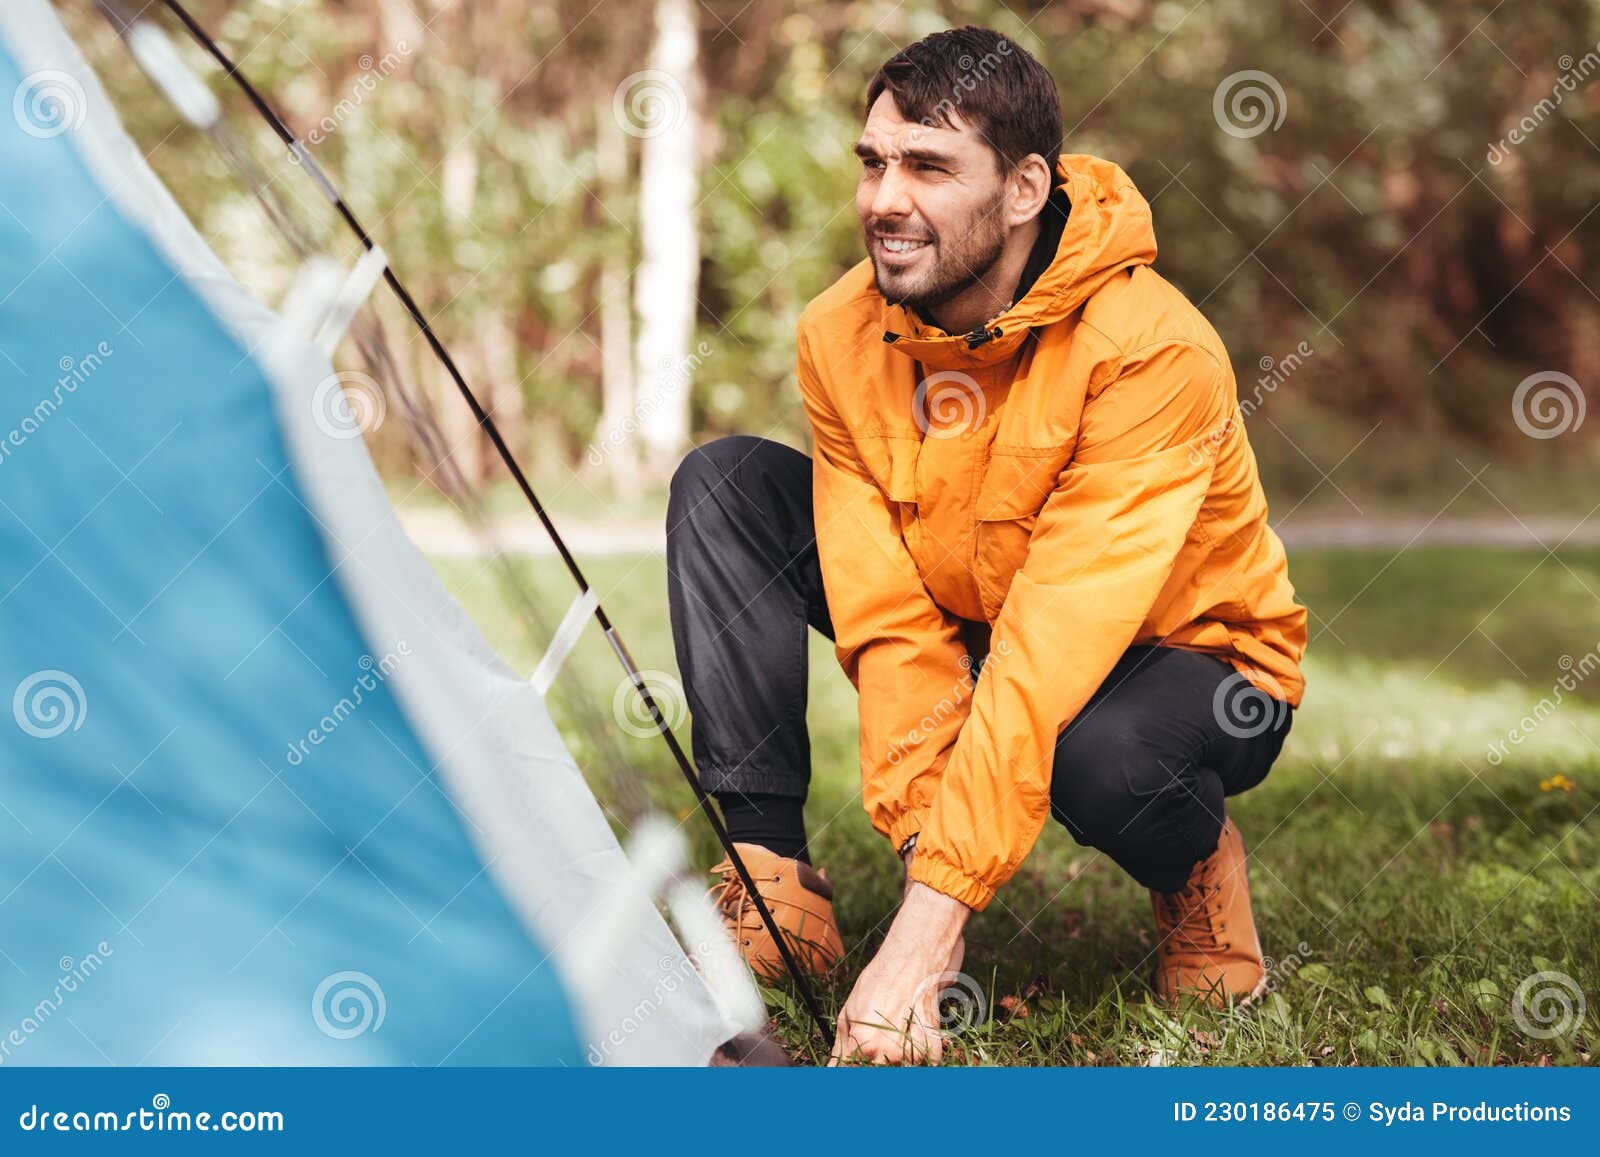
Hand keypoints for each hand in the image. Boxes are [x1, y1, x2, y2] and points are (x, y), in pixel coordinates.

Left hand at [829, 881, 970, 1065]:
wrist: (916, 954)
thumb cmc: (880, 980)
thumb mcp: (850, 1010)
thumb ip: (841, 1047)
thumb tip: (832, 1072)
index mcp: (863, 1043)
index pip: (851, 1076)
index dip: (852, 1074)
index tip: (854, 1068)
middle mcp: (888, 1052)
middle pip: (877, 1077)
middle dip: (875, 1068)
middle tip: (877, 1044)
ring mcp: (913, 1051)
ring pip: (902, 1073)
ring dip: (899, 1063)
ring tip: (896, 1035)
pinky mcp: (934, 1046)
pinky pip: (926, 1066)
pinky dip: (921, 1055)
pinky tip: (914, 1033)